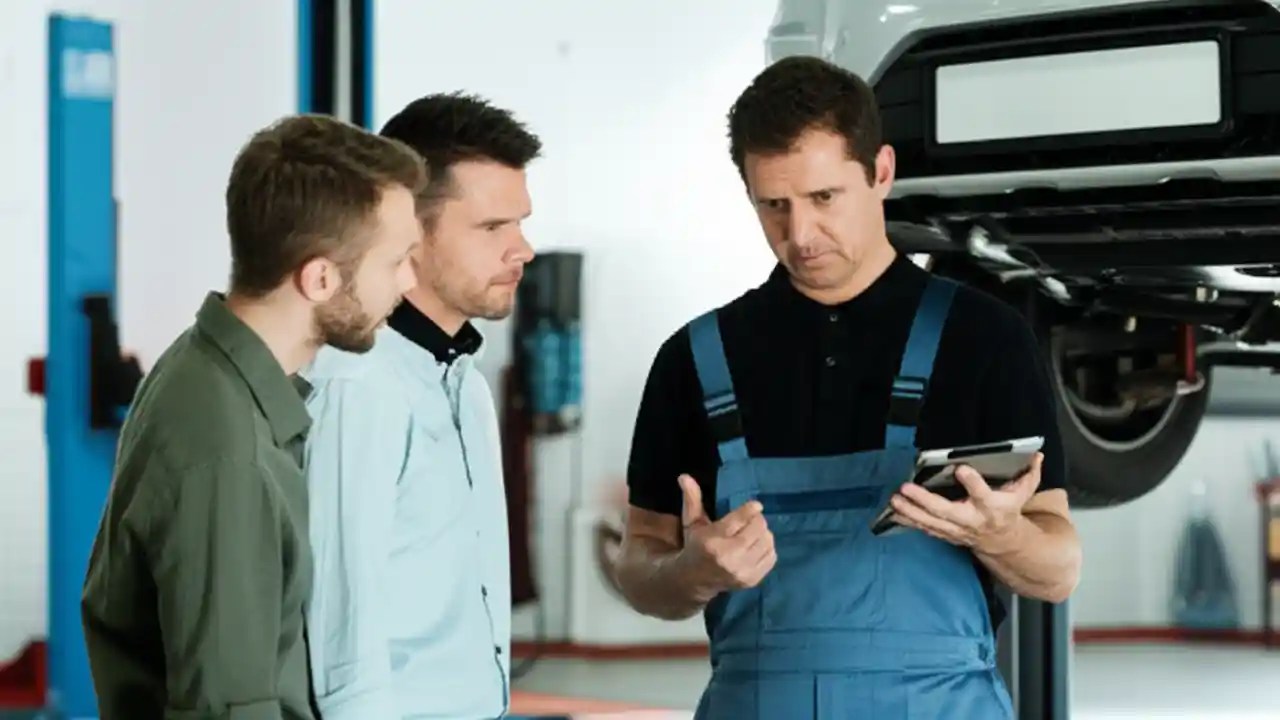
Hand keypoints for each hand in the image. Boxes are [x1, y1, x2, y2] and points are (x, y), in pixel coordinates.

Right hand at [676, 474, 776, 601]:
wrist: (695, 580)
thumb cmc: (695, 546)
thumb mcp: (691, 522)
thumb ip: (692, 499)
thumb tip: (684, 476)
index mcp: (711, 540)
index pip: (739, 520)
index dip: (751, 509)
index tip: (755, 505)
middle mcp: (727, 556)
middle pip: (757, 529)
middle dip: (757, 520)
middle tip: (752, 519)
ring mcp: (741, 571)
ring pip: (767, 541)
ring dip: (763, 533)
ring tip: (753, 532)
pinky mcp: (752, 580)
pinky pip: (771, 556)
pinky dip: (768, 548)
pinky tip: (757, 546)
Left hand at [889, 453, 1043, 554]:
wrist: (1004, 543)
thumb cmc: (1009, 510)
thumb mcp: (1023, 492)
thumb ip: (1029, 474)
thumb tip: (1036, 454)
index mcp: (993, 507)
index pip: (983, 494)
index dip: (973, 483)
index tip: (961, 468)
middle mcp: (973, 519)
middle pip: (947, 511)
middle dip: (925, 501)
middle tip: (907, 487)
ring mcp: (958, 529)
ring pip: (931, 522)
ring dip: (911, 511)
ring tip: (895, 499)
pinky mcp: (947, 534)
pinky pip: (925, 529)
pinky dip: (909, 521)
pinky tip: (894, 511)